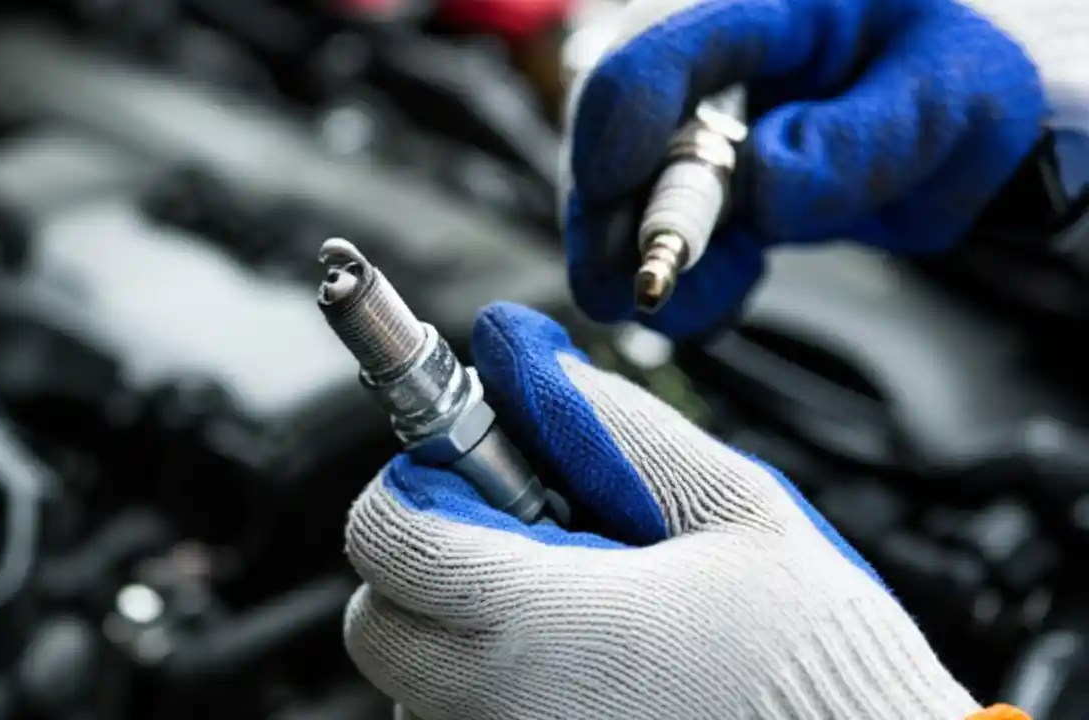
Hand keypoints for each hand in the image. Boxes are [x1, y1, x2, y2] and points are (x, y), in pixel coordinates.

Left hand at [343, 302, 979, 719]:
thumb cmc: (811, 652)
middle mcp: (499, 706)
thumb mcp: (729, 507)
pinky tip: (582, 669)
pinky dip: (491, 687)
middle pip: (376, 615)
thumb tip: (520, 356)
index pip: (384, 533)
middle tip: (530, 543)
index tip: (483, 474)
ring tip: (578, 616)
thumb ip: (610, 424)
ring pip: (414, 678)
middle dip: (428, 561)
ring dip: (462, 631)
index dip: (420, 485)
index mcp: (540, 623)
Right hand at [564, 0, 1048, 337]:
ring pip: (615, 197)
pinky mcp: (694, 184)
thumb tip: (761, 193)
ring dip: (643, 261)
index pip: (658, 49)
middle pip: (606, 130)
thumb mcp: (945, 95)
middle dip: (608, 216)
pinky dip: (678, 282)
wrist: (952, 117)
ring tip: (719, 293)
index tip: (616, 194)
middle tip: (637, 286)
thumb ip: (861, 142)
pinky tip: (724, 293)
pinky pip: (653, 238)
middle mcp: (704, 62)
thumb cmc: (955, 74)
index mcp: (762, 6)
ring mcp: (689, 125)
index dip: (620, 122)